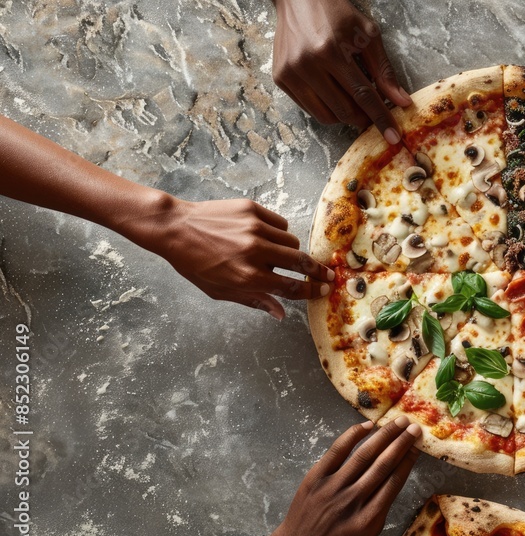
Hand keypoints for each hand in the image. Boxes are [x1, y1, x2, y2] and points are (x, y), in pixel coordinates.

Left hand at [145, 198, 334, 319]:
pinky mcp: (252, 210)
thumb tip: (281, 314)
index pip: (291, 287)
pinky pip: (280, 224)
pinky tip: (264, 237)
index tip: (323, 290)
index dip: (311, 291)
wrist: (175, 227)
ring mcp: (255, 229)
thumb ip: (254, 301)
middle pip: (300, 263)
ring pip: (292, 242)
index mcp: (247, 277)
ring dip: (291, 251)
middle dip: (318, 271)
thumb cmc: (194, 263)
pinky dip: (278, 233)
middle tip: (328, 274)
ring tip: (277, 254)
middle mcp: (255, 253)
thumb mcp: (220, 291)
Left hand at [262, 418, 421, 535]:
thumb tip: (395, 477)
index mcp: (368, 519)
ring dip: (384, 435)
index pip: (394, 483)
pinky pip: (337, 451)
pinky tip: (367, 425)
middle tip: (414, 428)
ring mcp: (332, 487)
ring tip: (398, 422)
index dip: (408, 461)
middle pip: (383, 465)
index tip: (417, 447)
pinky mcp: (316, 477)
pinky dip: (353, 435)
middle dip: (401, 444)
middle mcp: (352, 500)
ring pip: (364, 455)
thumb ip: (381, 509)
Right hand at [272, 0, 410, 140]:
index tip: (393, 137)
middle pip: (344, 110)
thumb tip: (401, 102)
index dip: (380, 118)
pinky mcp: (280, 78)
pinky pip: (309, 108)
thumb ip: (384, 70)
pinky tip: (334, 94)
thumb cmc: (337, 13)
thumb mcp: (368, 35)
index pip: (363, 95)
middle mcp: (308, 64)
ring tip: (354, 103)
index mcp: (331, 51)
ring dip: (345, 117)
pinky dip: (327, 109)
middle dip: (364, 119)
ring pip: (326, 116)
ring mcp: (290, 72)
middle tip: (373, 116)